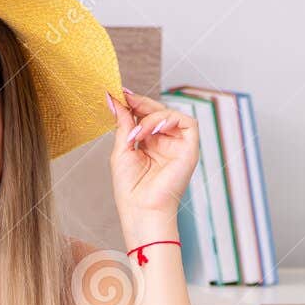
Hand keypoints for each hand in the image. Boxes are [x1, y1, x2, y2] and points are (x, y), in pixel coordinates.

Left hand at [107, 87, 200, 220]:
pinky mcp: (190, 149)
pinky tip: (153, 128)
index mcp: (149, 144)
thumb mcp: (122, 150)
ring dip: (151, 116)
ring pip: (171, 115)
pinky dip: (169, 120)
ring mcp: (178, 146)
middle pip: (158, 111)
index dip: (134, 103)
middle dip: (141, 103)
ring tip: (136, 132)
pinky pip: (187, 123)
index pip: (144, 116)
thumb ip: (123, 124)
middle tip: (125, 97)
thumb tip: (114, 99)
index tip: (119, 93)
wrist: (141, 210)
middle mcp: (165, 143)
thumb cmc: (130, 189)